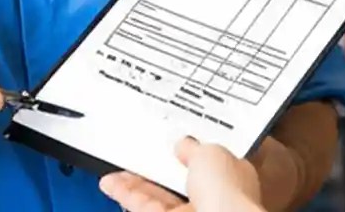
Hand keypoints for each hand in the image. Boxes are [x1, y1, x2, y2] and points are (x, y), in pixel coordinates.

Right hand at [99, 136, 288, 211]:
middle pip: (179, 180)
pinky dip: (128, 196)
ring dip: (135, 183)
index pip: (209, 160)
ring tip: (115, 172)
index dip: (190, 149)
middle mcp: (213, 198)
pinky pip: (146, 207)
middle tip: (137, 154)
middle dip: (156, 167)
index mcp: (232, 175)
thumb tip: (183, 143)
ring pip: (158, 197)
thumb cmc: (228, 192)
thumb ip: (192, 147)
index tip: (171, 140)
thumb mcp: (209, 153)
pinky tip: (112, 185)